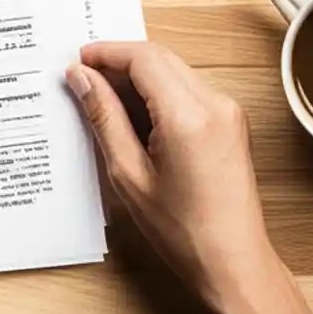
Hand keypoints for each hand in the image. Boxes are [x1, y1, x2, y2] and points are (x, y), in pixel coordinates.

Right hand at [66, 42, 311, 313]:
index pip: (144, 58)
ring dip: (139, 77)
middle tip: (85, 80)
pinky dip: (158, 92)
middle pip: (161, 58)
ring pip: (175, 70)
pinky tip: (134, 116)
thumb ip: (104, 118)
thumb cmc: (184, 231)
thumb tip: (83, 80)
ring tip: (105, 102)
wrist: (232, 260)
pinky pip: (188, 89)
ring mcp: (228, 111)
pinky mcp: (230, 121)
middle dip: (120, 62)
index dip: (107, 53)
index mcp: (189, 116)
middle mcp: (215, 104)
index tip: (79, 61)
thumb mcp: (129, 174)